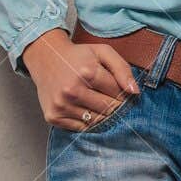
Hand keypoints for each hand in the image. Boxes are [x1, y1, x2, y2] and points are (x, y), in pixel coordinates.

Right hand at [21, 28, 138, 130]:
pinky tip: (87, 110)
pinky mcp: (53, 116)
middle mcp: (72, 90)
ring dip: (103, 115)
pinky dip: (88, 122)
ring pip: (96, 120)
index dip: (124, 93)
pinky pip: (81, 128)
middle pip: (108, 108)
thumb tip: (135, 92)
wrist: (46, 59)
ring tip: (100, 104)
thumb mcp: (103, 52)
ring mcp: (61, 105)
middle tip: (113, 100)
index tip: (123, 92)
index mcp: (87, 72)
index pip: (117, 93)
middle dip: (116, 105)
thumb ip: (123, 69)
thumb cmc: (79, 56)